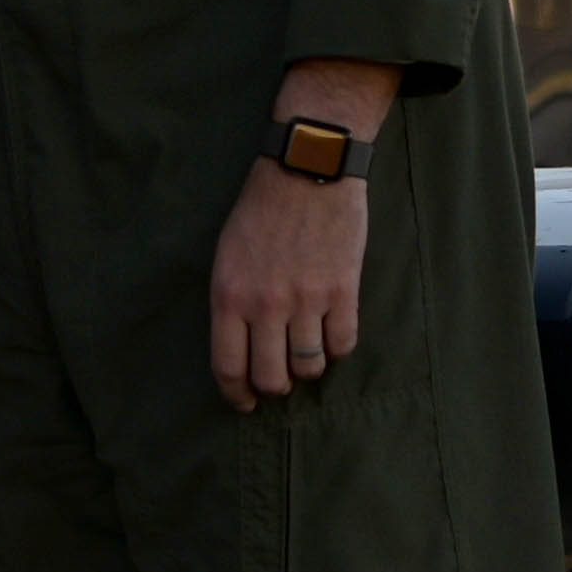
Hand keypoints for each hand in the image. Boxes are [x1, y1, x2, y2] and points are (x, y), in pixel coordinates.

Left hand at [209, 125, 375, 411]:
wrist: (308, 169)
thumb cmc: (262, 209)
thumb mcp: (228, 254)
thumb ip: (233, 302)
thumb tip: (242, 347)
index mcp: (229, 295)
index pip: (228, 366)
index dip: (237, 393)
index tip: (245, 402)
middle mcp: (266, 304)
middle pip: (271, 378)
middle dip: (275, 388)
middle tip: (280, 381)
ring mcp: (307, 299)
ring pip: (309, 366)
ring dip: (308, 368)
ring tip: (307, 353)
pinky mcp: (343, 290)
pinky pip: (344, 344)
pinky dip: (338, 347)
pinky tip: (332, 333)